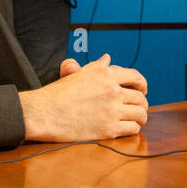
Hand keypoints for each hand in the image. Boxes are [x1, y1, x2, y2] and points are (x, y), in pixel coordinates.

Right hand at [21, 53, 148, 140]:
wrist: (43, 113)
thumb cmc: (57, 95)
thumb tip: (107, 58)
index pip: (135, 76)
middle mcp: (112, 90)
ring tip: (137, 119)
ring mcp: (112, 110)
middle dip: (142, 103)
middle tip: (139, 108)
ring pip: (140, 113)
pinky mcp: (109, 129)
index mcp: (105, 75)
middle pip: (140, 97)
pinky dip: (133, 128)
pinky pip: (133, 128)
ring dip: (141, 117)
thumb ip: (96, 67)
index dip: (142, 84)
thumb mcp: (78, 75)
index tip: (143, 89)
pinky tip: (127, 128)